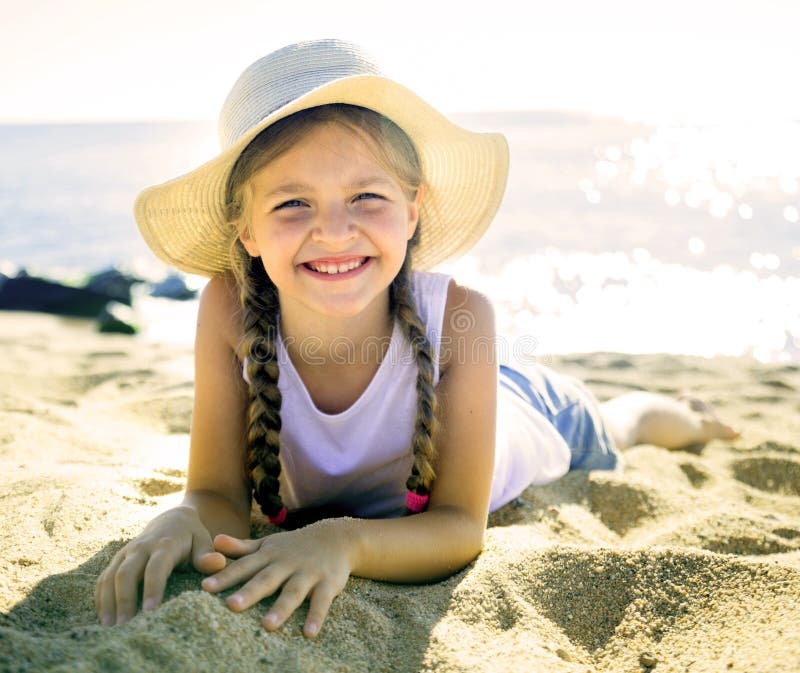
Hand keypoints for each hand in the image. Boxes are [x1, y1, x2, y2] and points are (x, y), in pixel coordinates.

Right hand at [95, 506, 225, 625]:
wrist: (172, 519)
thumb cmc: (192, 538)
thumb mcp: (203, 542)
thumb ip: (207, 555)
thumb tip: (218, 563)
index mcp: (165, 544)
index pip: (156, 567)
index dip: (153, 588)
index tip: (150, 611)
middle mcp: (141, 547)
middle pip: (126, 573)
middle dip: (124, 599)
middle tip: (125, 626)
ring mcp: (126, 553)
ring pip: (110, 576)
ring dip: (108, 602)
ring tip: (110, 628)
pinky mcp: (116, 560)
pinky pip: (103, 578)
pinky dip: (100, 598)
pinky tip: (103, 617)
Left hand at [200, 519, 353, 637]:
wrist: (337, 537)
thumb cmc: (294, 546)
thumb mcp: (268, 544)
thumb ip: (242, 547)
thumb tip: (214, 541)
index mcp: (270, 556)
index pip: (245, 566)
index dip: (225, 576)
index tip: (206, 587)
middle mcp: (287, 564)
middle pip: (266, 579)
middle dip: (250, 592)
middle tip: (231, 605)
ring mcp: (308, 573)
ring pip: (293, 591)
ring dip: (281, 608)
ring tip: (267, 625)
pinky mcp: (328, 583)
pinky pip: (322, 601)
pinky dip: (316, 616)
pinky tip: (309, 633)